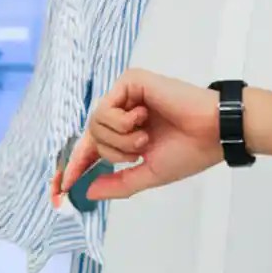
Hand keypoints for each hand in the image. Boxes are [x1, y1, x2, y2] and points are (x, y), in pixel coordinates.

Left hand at [56, 69, 222, 202]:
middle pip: (92, 136)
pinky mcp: (130, 82)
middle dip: (114, 151)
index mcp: (128, 134)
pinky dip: (122, 121)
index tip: (60, 188)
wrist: (211, 133)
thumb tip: (89, 191)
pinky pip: (105, 107)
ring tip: (146, 135)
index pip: (92, 148)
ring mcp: (126, 96)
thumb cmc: (188, 152)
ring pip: (96, 122)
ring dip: (121, 138)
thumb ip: (118, 183)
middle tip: (142, 148)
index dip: (76, 166)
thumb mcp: (147, 174)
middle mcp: (124, 113)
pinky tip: (144, 116)